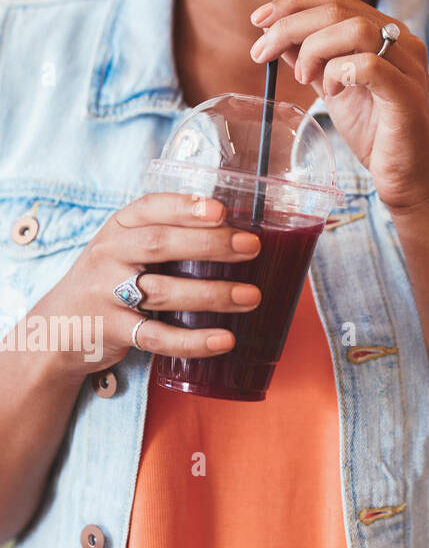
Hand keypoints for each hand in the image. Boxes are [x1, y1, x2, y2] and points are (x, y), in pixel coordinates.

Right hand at [30, 192, 262, 382]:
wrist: (57, 326)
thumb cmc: (111, 278)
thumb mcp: (126, 247)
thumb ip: (167, 234)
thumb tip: (238, 232)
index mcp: (118, 227)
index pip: (150, 208)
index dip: (186, 207)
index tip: (221, 211)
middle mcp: (109, 255)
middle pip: (160, 244)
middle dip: (211, 245)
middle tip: (252, 247)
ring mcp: (106, 293)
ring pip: (164, 291)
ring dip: (213, 294)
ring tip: (251, 297)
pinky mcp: (111, 330)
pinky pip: (156, 336)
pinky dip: (192, 340)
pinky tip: (224, 340)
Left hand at [249, 0, 428, 214]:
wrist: (409, 179)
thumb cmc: (376, 134)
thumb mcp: (334, 89)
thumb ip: (312, 59)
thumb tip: (276, 33)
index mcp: (388, 35)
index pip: (337, 0)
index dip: (293, 4)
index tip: (259, 20)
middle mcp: (404, 42)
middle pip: (340, 9)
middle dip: (290, 26)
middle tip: (262, 53)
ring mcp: (409, 67)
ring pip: (355, 29)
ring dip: (315, 50)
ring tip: (304, 79)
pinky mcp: (407, 94)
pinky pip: (369, 65)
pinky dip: (338, 72)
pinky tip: (331, 92)